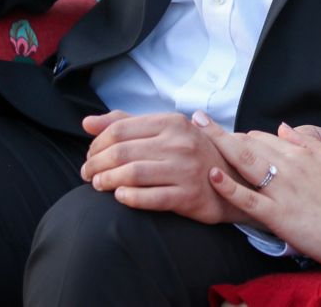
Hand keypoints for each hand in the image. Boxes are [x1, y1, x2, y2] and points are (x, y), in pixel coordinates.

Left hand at [80, 110, 249, 223]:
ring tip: (98, 185)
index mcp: (172, 122)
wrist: (233, 179)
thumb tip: (87, 122)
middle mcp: (180, 143)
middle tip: (87, 173)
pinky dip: (128, 197)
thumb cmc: (191, 154)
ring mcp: (186, 170)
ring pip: (132, 174)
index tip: (90, 154)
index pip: (120, 128)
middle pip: (122, 152)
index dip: (97, 143)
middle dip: (96, 164)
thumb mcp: (165, 131)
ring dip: (107, 181)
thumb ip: (126, 124)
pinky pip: (150, 198)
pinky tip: (119, 196)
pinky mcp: (189, 196)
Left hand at [197, 116, 320, 269]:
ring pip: (246, 162)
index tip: (226, 136)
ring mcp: (282, 190)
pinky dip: (228, 187)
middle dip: (222, 132)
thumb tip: (284, 128)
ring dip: (221, 145)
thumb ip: (309, 143)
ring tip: (200, 131)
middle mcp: (290, 166)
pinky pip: (248, 200)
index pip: (265, 138)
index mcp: (303, 154)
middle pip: (250, 144)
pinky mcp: (278, 215)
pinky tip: (212, 175)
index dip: (243, 136)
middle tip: (200, 121)